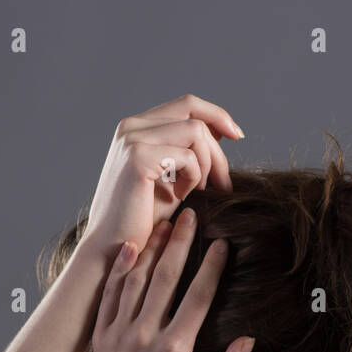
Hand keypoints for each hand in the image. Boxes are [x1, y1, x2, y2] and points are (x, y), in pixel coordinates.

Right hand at [77, 94, 243, 264]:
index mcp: (137, 127)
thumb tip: (223, 130)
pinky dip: (194, 177)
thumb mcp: (172, 177)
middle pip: (194, 113)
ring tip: (197, 191)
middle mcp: (131, 126)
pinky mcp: (138, 158)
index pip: (187, 105)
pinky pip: (188, 156)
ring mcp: (132, 139)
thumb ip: (190, 150)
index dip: (217, 116)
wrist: (113, 247)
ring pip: (196, 132)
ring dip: (207, 164)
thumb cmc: (143, 218)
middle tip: (223, 183)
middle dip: (217, 148)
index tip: (238, 137)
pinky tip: (181, 197)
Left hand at [85, 207, 254, 351]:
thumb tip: (248, 340)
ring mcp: (119, 334)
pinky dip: (120, 268)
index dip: (211, 268)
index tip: (222, 244)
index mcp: (174, 351)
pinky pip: (110, 294)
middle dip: (180, 243)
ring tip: (164, 223)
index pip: (198, 298)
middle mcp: (145, 337)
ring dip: (150, 248)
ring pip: (135, 280)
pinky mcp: (101, 335)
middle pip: (165, 279)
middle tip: (191, 216)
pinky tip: (131, 246)